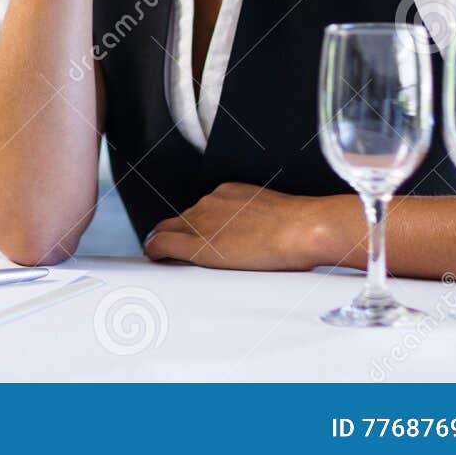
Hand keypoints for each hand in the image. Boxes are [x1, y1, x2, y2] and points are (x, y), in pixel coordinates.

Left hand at [142, 183, 330, 270]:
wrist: (301, 229)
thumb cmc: (297, 227)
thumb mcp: (269, 213)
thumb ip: (252, 219)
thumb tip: (254, 234)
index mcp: (228, 194)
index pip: (196, 211)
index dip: (188, 226)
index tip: (188, 238)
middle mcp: (210, 203)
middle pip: (178, 220)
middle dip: (172, 236)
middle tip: (169, 254)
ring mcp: (201, 221)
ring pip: (168, 231)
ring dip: (167, 245)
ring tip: (165, 260)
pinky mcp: (197, 243)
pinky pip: (162, 243)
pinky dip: (154, 250)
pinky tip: (154, 257)